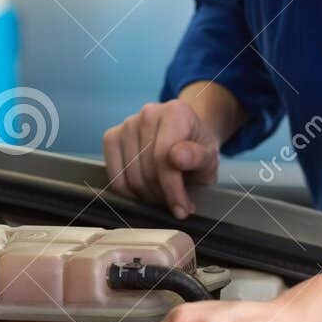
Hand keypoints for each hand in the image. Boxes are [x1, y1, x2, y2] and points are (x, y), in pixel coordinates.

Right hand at [101, 98, 219, 219]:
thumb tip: (177, 158)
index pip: (164, 158)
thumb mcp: (209, 158)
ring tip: (162, 196)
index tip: (182, 210)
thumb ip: (198, 158)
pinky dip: (128, 192)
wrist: (187, 137)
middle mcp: (148, 113)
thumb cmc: (198, 150)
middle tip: (175, 203)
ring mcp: (127, 124)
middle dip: (161, 195)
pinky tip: (144, 192)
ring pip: (130, 176)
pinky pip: (114, 176)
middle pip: (146, 169)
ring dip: (146, 195)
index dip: (173, 189)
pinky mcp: (112, 136)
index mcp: (176, 112)